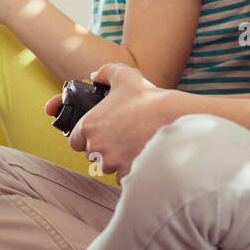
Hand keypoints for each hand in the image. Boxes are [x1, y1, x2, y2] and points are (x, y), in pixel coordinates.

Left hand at [61, 63, 176, 180]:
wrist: (174, 119)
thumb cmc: (148, 98)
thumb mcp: (124, 75)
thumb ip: (105, 72)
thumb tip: (95, 75)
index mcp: (90, 125)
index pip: (75, 140)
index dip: (85, 137)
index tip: (99, 132)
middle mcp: (97, 147)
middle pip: (91, 155)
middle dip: (102, 148)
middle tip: (119, 136)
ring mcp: (112, 163)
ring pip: (107, 167)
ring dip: (115, 160)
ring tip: (132, 145)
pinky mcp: (128, 174)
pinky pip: (123, 177)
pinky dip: (130, 170)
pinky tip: (140, 155)